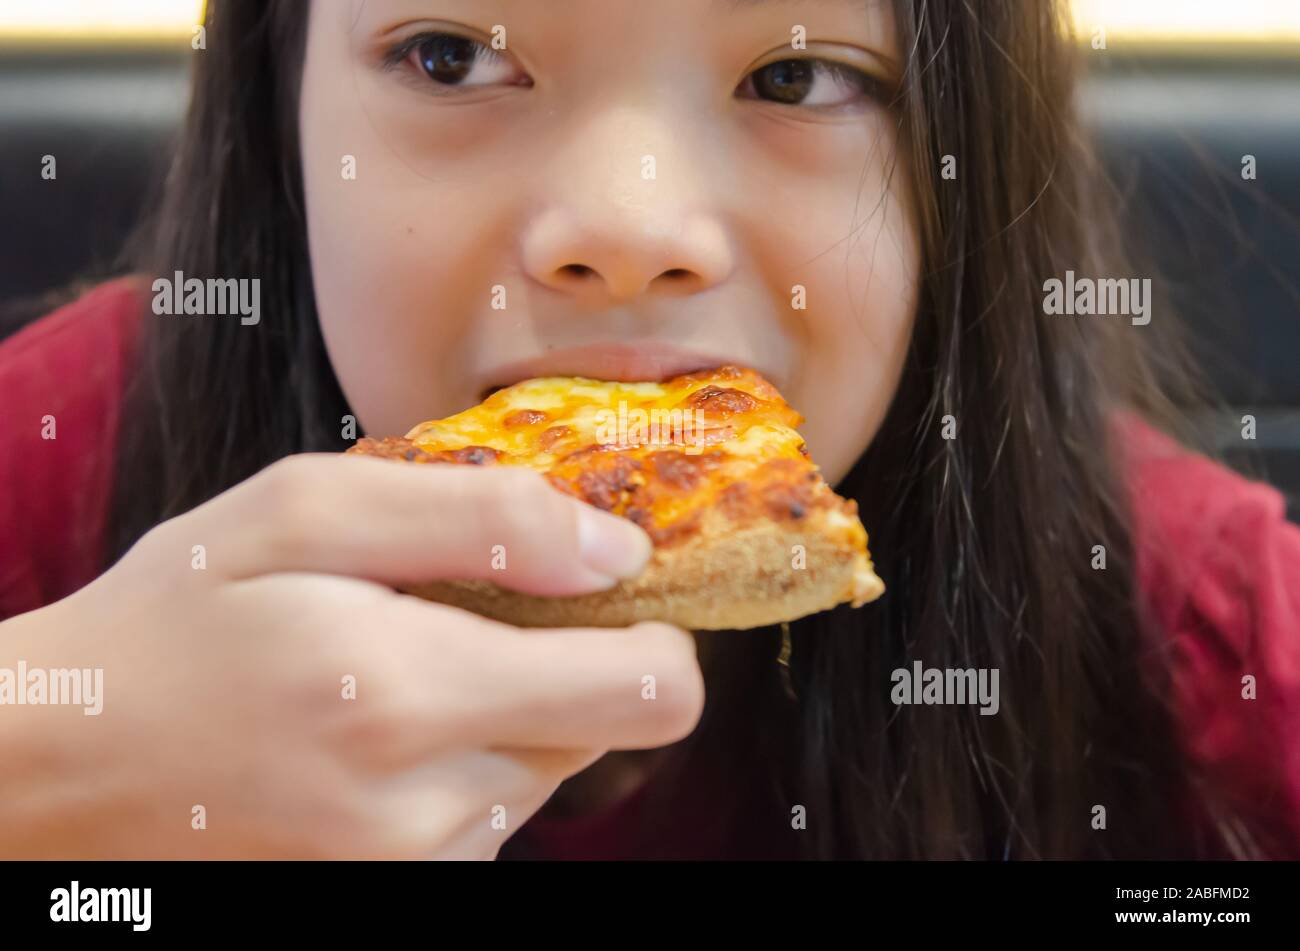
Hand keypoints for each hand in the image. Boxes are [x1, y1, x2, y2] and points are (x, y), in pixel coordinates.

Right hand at [0, 454, 704, 857]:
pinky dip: (464, 755)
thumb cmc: (175, 620)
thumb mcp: (304, 514)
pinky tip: (376, 721)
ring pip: (548, 764)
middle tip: (458, 611)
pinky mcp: (401, 889)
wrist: (61, 768)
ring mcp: (417, 868)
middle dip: (561, 656)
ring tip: (395, 665)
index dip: (651, 626)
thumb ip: (480, 519)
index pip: (651, 690)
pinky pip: (492, 807)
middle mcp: (432, 810)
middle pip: (603, 723)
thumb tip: (615, 551)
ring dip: (505, 704)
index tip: (595, 584)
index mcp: (412, 698)